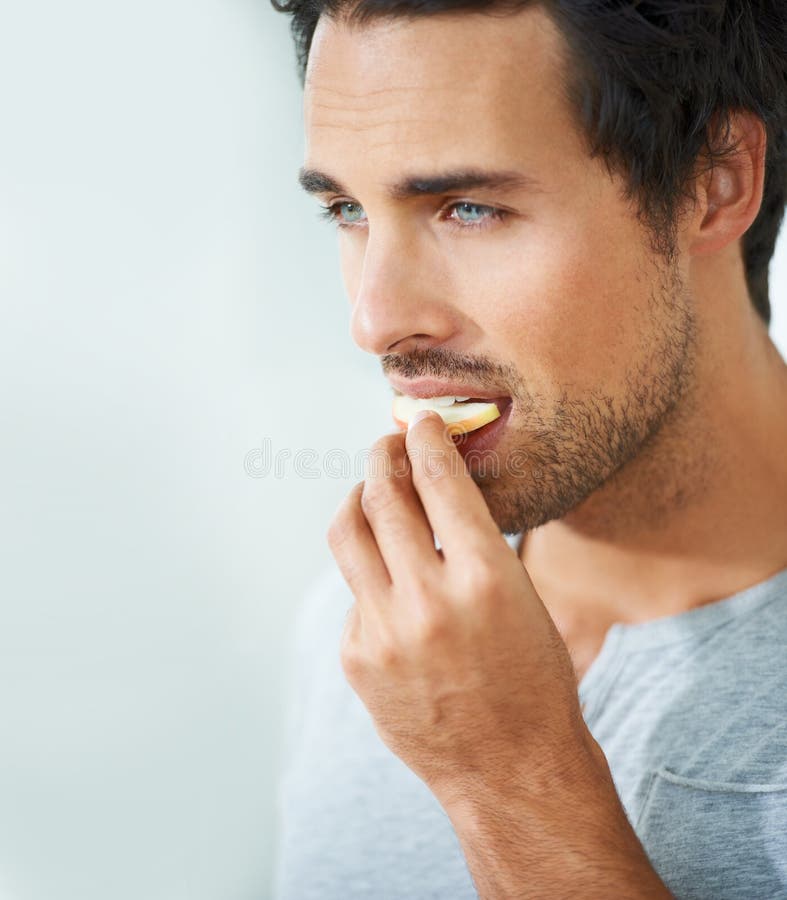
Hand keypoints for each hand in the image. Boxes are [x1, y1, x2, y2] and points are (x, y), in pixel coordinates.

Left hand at [327, 410, 592, 801]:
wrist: (512, 767)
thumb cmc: (532, 676)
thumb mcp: (522, 597)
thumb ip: (470, 542)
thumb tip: (425, 487)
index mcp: (487, 577)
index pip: (440, 480)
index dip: (425, 441)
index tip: (419, 425)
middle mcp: (430, 601)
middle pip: (383, 496)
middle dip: (383, 457)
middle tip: (387, 445)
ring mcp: (386, 632)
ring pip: (348, 532)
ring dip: (358, 500)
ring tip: (370, 492)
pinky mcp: (358, 657)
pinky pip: (355, 591)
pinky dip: (371, 574)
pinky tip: (391, 584)